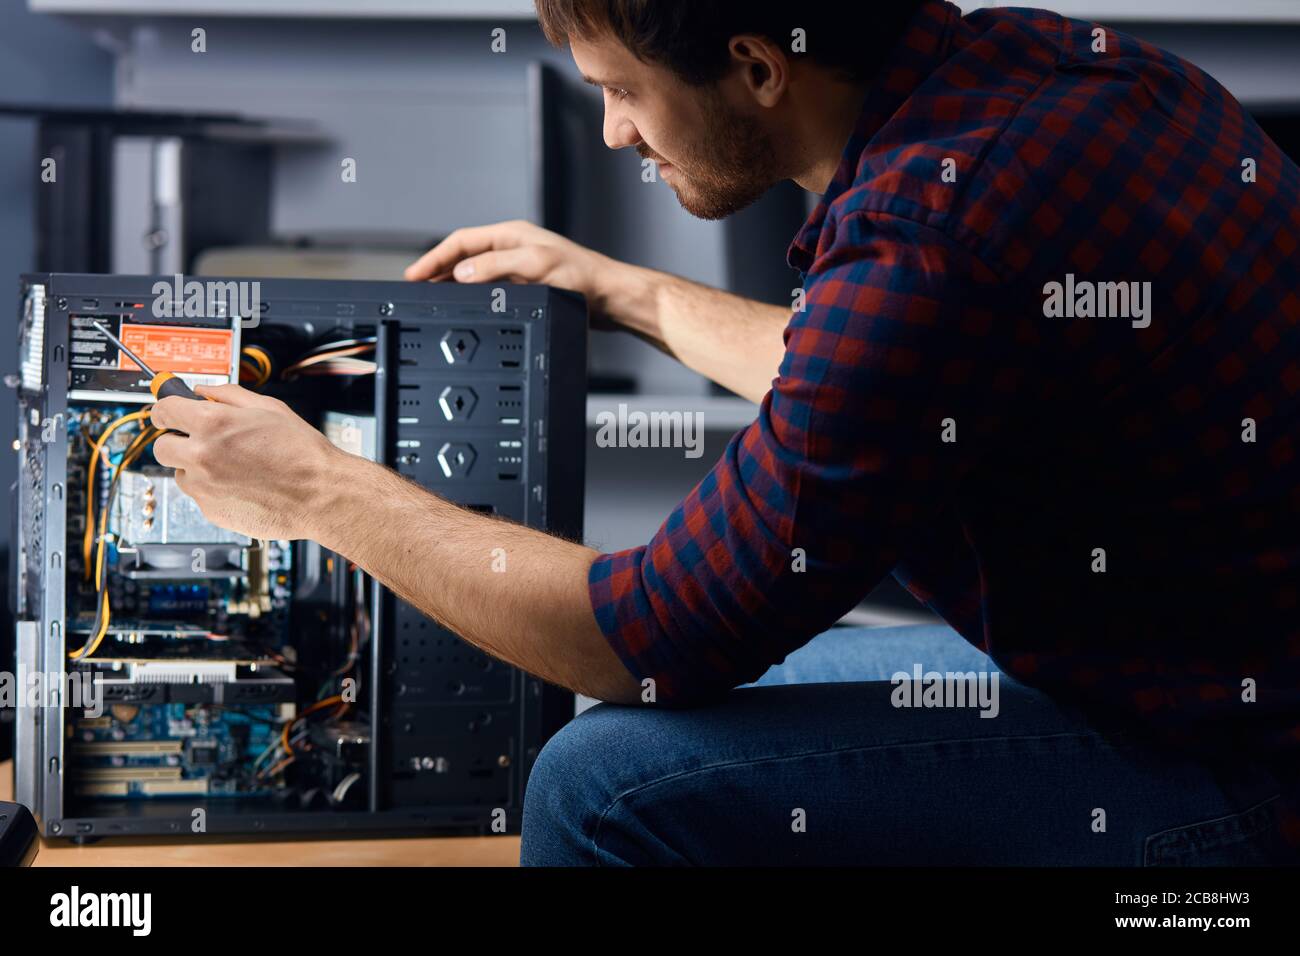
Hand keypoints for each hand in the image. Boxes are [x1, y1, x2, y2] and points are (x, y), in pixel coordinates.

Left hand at [149, 384, 347, 540]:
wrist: (321, 493)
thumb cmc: (302, 452)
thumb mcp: (268, 408)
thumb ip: (228, 394)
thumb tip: (204, 391)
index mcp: (211, 424)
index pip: (162, 411)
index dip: (165, 410)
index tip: (168, 414)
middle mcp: (201, 456)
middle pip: (160, 446)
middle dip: (176, 441)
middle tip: (198, 441)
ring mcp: (204, 487)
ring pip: (180, 474)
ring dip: (196, 468)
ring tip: (231, 467)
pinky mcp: (212, 511)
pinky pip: (201, 496)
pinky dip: (214, 490)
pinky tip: (241, 484)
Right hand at [404, 219, 642, 328]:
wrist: (610, 299)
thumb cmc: (583, 277)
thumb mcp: (535, 266)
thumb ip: (495, 267)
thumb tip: (462, 272)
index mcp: (511, 236)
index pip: (461, 241)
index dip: (435, 258)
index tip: (415, 274)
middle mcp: (512, 249)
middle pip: (464, 257)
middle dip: (438, 271)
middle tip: (416, 290)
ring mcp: (518, 269)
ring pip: (475, 275)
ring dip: (454, 285)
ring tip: (433, 300)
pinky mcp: (526, 288)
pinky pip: (490, 290)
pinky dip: (473, 297)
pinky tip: (466, 309)